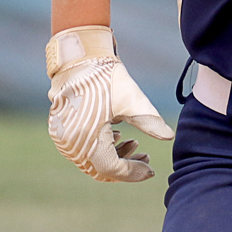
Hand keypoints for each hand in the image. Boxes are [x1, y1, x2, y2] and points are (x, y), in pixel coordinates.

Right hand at [46, 25, 174, 181]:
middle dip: (125, 167)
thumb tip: (170, 137)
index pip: (113, 169)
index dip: (134, 172)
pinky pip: (82, 151)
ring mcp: (63, 140)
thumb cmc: (106, 78)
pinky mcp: (60, 132)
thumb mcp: (132, 99)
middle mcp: (71, 145)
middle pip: (101, 170)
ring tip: (134, 143)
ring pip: (91, 162)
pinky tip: (115, 136)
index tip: (151, 170)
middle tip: (146, 158)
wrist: (78, 59)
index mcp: (88, 140)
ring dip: (113, 157)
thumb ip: (150, 121)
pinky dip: (100, 149)